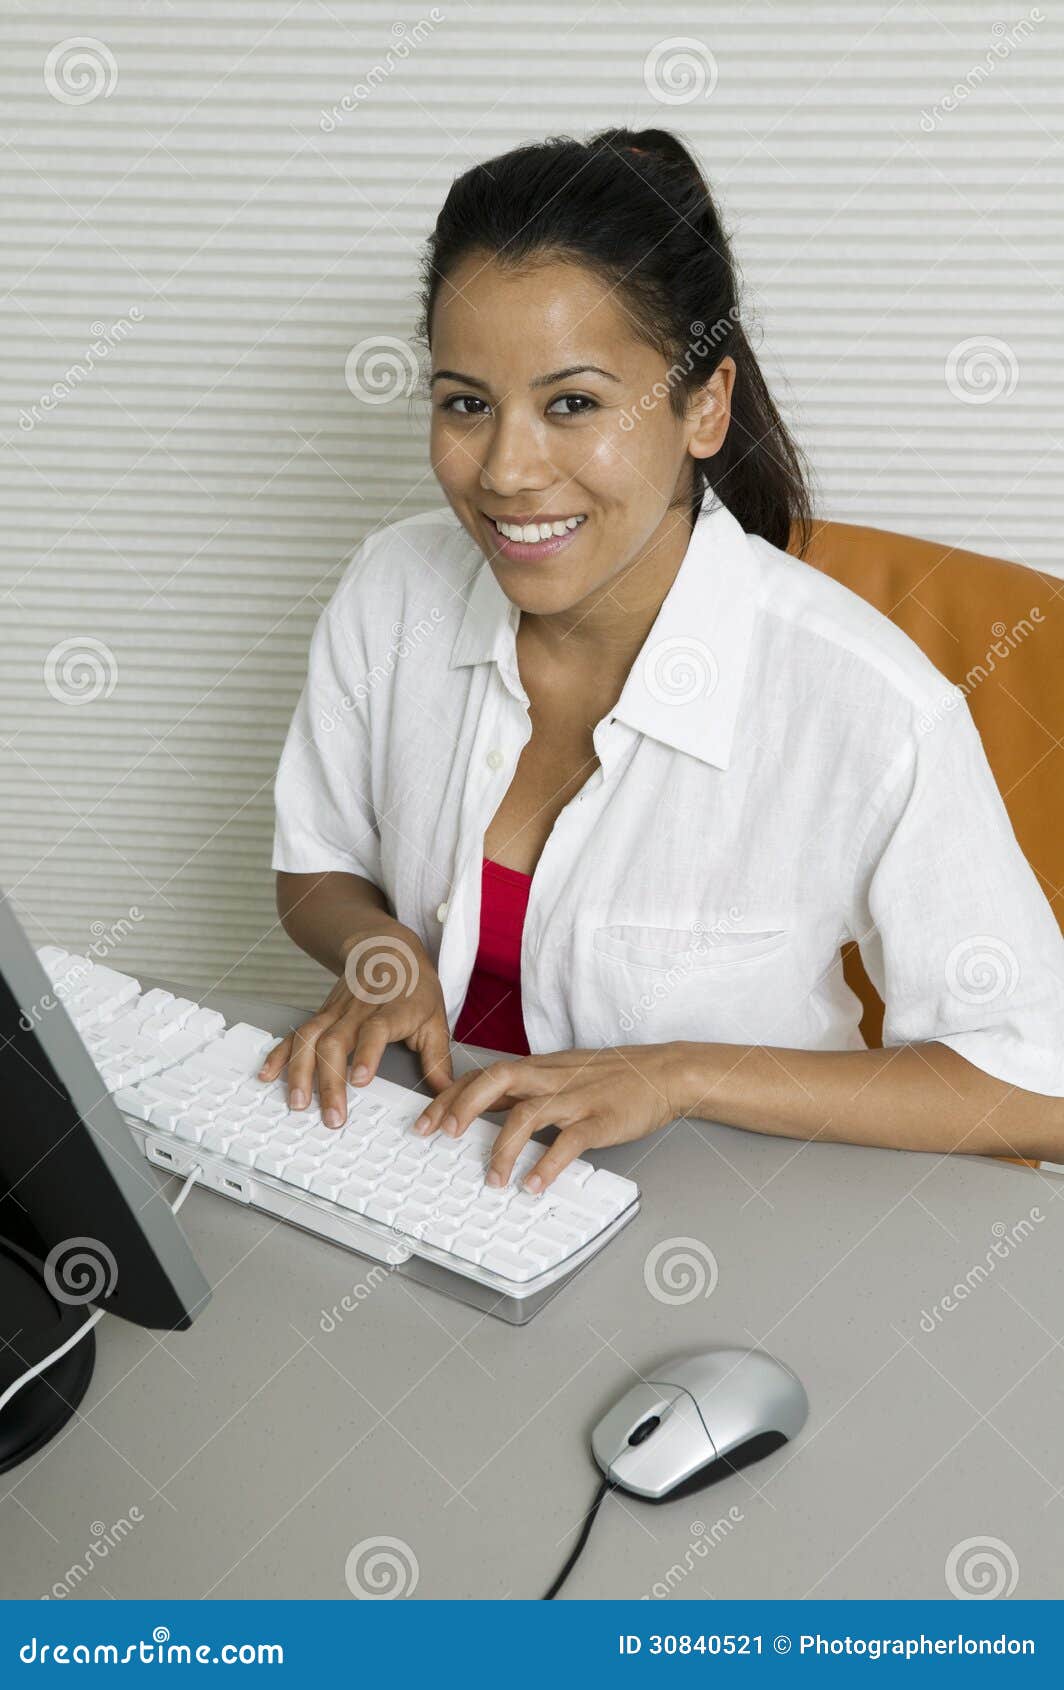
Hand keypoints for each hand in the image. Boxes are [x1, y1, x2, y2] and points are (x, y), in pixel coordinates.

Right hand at [258, 920, 452, 1127]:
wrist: (387, 948)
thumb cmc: (414, 987)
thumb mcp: (436, 1018)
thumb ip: (438, 1058)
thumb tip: (449, 1094)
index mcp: (393, 1010)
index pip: (377, 1029)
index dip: (368, 1053)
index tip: (361, 1080)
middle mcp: (360, 1010)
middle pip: (337, 1042)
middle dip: (330, 1081)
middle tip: (332, 1115)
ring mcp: (336, 1012)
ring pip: (311, 1039)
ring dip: (300, 1072)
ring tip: (297, 1102)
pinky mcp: (321, 1014)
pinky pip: (296, 1033)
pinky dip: (280, 1054)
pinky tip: (268, 1074)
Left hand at [409, 1043, 687, 1192]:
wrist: (663, 1072)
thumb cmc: (611, 1077)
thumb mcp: (562, 1075)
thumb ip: (527, 1090)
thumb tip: (488, 1111)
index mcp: (539, 1069)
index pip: (484, 1076)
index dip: (451, 1097)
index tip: (424, 1121)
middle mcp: (551, 1079)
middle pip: (496, 1081)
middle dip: (463, 1107)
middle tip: (440, 1136)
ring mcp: (575, 1098)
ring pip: (528, 1114)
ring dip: (503, 1148)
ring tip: (493, 1179)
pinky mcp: (600, 1120)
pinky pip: (569, 1143)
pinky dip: (548, 1165)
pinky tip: (534, 1185)